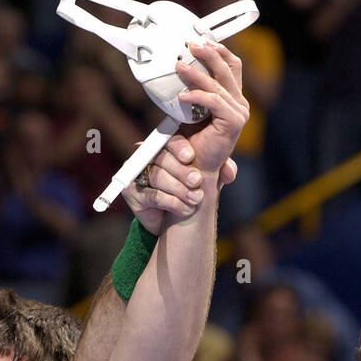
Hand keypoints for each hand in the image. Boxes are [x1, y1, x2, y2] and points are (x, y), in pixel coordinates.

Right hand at [122, 134, 239, 233]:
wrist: (171, 220)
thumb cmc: (190, 191)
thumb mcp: (209, 178)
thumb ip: (220, 170)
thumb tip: (230, 172)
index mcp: (166, 146)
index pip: (169, 140)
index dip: (179, 147)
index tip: (190, 157)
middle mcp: (148, 156)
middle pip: (162, 157)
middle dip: (182, 172)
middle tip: (197, 182)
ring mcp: (136, 173)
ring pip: (158, 176)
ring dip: (179, 190)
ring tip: (195, 200)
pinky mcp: (130, 192)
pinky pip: (153, 195)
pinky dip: (172, 203)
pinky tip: (186, 209)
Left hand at [174, 41, 249, 174]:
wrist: (196, 167)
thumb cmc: (192, 140)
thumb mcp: (190, 108)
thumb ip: (191, 89)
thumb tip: (178, 65)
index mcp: (232, 97)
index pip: (232, 66)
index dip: (220, 50)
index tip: (203, 39)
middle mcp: (239, 103)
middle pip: (228, 69)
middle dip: (209, 54)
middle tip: (191, 45)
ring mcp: (239, 112)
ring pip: (217, 85)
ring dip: (196, 73)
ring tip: (179, 67)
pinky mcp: (233, 123)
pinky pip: (214, 102)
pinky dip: (197, 96)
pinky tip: (181, 96)